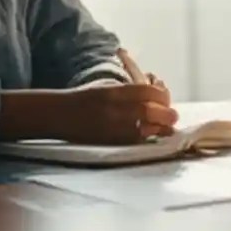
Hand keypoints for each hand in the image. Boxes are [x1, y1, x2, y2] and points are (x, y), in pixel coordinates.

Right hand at [58, 83, 177, 144]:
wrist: (57, 114)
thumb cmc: (82, 100)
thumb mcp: (105, 89)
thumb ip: (128, 93)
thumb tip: (155, 95)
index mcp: (113, 91)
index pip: (146, 91)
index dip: (162, 96)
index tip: (167, 100)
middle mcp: (113, 108)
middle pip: (149, 110)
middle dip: (166, 114)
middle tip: (173, 117)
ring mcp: (110, 126)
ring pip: (145, 128)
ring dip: (160, 129)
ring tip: (168, 129)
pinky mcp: (108, 142)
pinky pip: (134, 141)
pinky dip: (147, 139)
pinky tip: (152, 137)